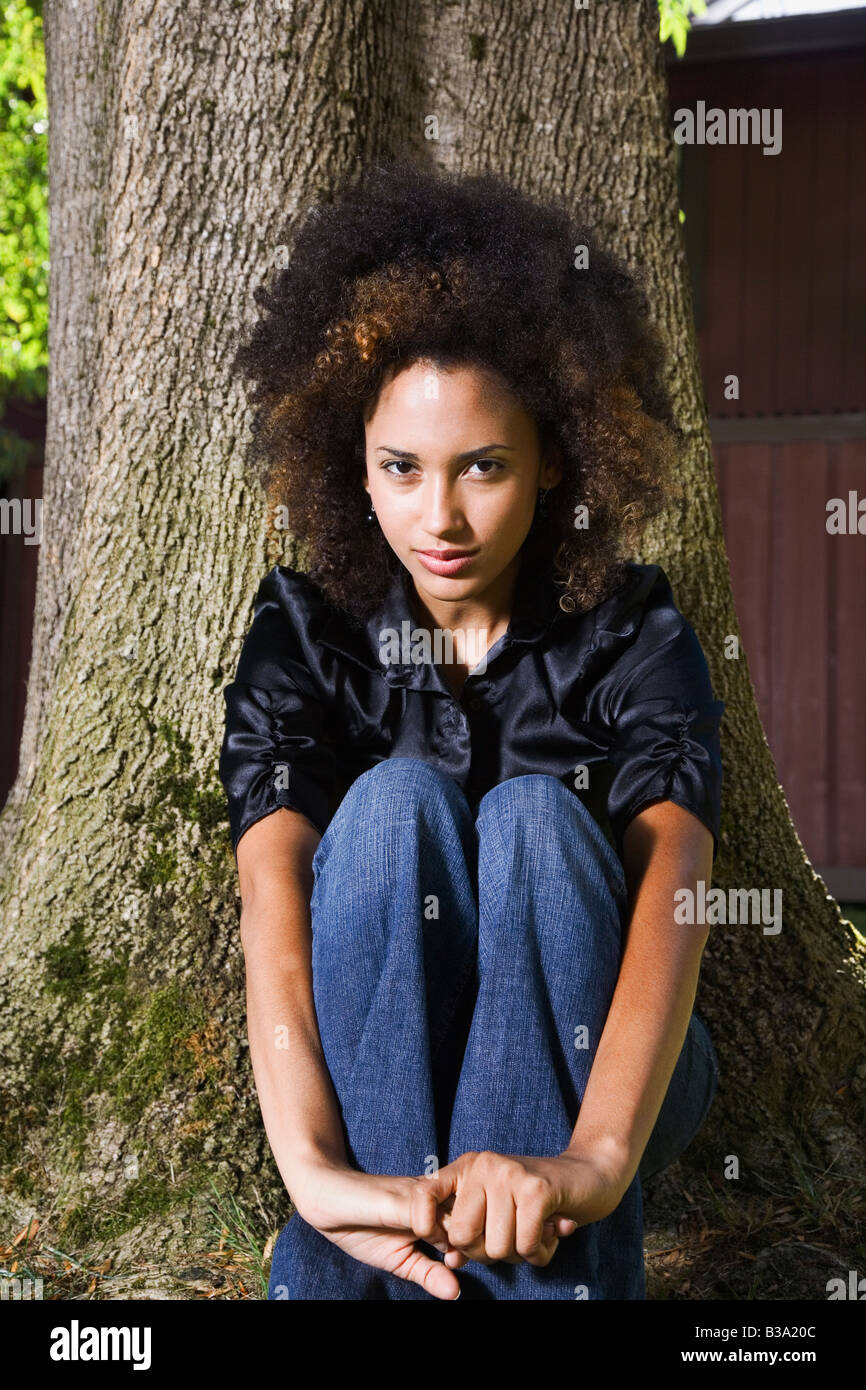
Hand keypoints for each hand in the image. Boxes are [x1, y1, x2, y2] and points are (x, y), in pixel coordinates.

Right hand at [290, 1161, 462, 1299]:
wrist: (325, 1197)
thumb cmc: (361, 1227)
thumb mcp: (399, 1260)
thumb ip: (427, 1272)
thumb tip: (456, 1292)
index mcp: (436, 1212)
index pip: (472, 1228)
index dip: (472, 1248)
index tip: (457, 1262)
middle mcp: (433, 1198)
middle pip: (470, 1219)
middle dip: (468, 1243)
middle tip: (454, 1258)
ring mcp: (418, 1193)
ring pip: (453, 1212)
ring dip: (452, 1233)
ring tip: (441, 1247)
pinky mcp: (398, 1193)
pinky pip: (424, 1206)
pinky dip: (428, 1222)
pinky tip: (421, 1231)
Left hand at [410, 1148, 628, 1267]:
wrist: (590, 1174)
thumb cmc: (538, 1199)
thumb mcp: (498, 1208)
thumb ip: (473, 1230)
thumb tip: (449, 1261)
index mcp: (467, 1168)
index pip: (423, 1194)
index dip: (424, 1223)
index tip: (446, 1244)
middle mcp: (483, 1166)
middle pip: (464, 1237)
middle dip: (488, 1253)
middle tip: (511, 1240)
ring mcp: (509, 1175)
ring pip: (497, 1247)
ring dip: (520, 1254)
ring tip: (534, 1233)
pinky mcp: (537, 1190)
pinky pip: (525, 1245)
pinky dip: (539, 1253)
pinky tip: (550, 1234)